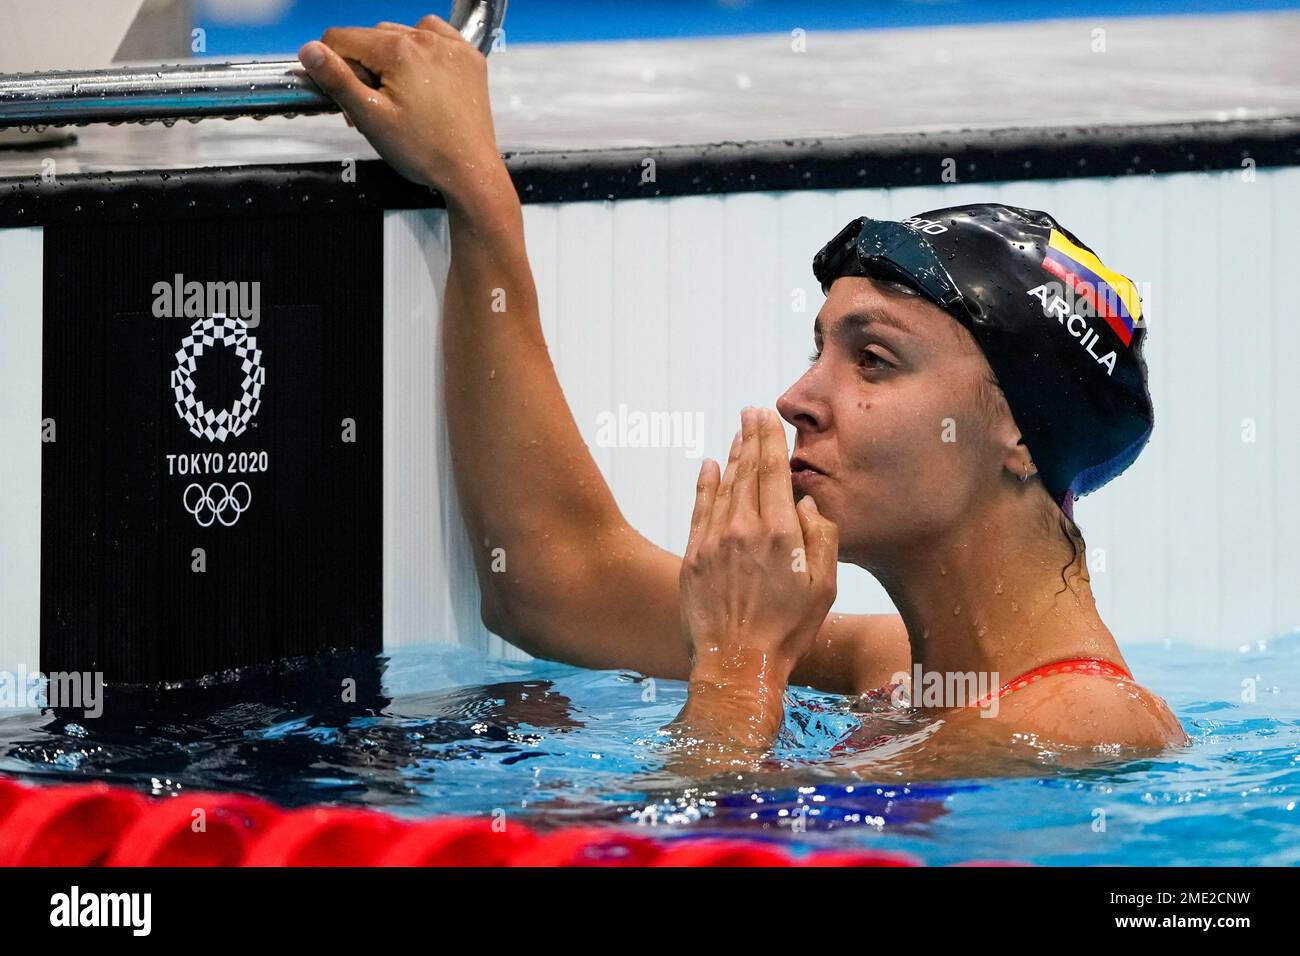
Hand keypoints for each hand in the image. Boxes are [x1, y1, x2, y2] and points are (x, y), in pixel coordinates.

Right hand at [298, 16, 501, 198]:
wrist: (470, 172)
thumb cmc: (422, 151)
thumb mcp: (370, 118)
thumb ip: (337, 80)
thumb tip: (309, 50)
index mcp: (397, 50)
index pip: (341, 38)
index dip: (334, 67)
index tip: (346, 96)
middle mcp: (426, 38)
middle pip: (371, 37)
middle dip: (364, 67)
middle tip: (374, 106)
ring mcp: (451, 46)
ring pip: (401, 35)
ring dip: (391, 59)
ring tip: (400, 97)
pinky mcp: (469, 58)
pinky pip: (436, 36)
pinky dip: (423, 50)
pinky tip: (423, 77)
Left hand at [680, 407, 837, 686]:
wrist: (738, 664)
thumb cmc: (789, 630)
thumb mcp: (824, 586)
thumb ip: (821, 536)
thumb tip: (805, 501)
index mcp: (779, 533)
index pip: (772, 471)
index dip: (769, 439)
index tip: (765, 415)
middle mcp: (743, 529)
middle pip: (746, 471)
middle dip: (749, 437)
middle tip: (750, 412)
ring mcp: (714, 542)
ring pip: (723, 487)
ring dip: (731, 457)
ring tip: (737, 435)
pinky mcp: (693, 558)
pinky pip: (700, 510)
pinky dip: (705, 485)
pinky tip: (709, 467)